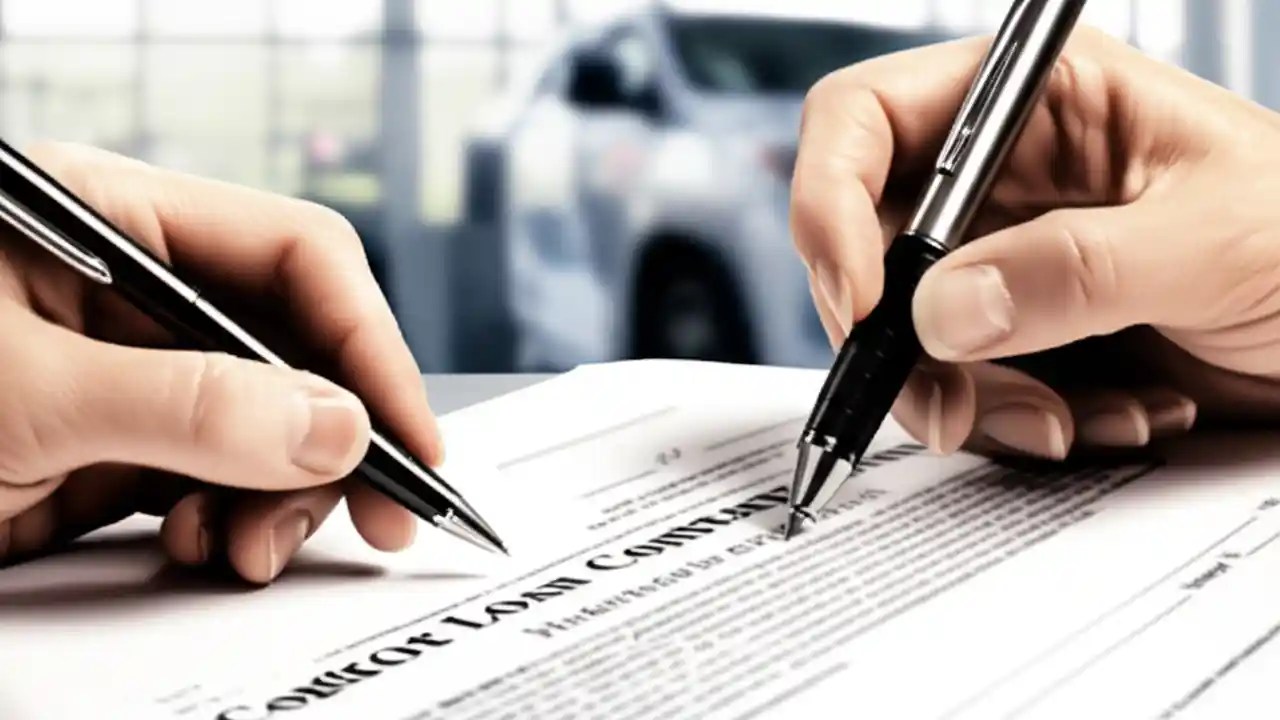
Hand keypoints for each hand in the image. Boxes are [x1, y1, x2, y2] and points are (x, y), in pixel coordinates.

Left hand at [0, 142, 442, 582]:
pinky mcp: (113, 451)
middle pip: (298, 351)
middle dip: (339, 438)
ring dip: (284, 497)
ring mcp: (129, 377)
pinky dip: (232, 524)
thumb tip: (334, 427)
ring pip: (267, 429)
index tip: (408, 437)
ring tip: (249, 550)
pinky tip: (205, 550)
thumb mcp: (19, 388)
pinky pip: (216, 484)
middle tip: (376, 516)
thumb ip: (184, 405)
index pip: (297, 259)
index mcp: (118, 224)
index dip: (370, 344)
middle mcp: (136, 295)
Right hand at [792, 27, 1279, 460]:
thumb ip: (1078, 269)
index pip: (868, 119)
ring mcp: (1007, 263)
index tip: (864, 298)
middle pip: (868, 244)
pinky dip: (1013, 423)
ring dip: (967, 396)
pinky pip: (960, 387)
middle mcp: (1004, 179)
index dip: (834, 200)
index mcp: (1040, 102)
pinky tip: (1105, 417)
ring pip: (906, 335)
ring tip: (1069, 418)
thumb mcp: (1218, 241)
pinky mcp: (1022, 339)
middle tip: (947, 403)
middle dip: (898, 336)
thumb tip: (944, 309)